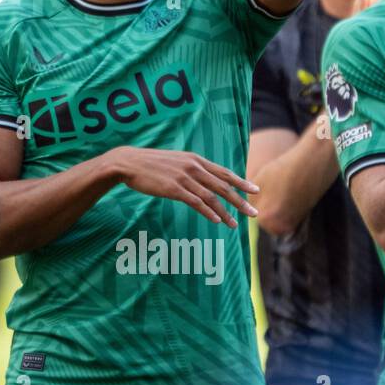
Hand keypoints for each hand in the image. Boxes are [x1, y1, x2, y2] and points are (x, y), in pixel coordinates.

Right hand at [105, 146, 258, 227]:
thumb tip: (204, 178)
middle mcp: (193, 167)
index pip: (224, 172)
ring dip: (225, 212)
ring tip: (235, 224)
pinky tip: (216, 221)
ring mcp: (183, 178)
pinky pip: (195, 202)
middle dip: (240, 200)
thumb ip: (191, 168)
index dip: (241, 182)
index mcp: (195, 159)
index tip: (255, 191)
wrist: (129, 163)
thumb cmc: (151, 164)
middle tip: (254, 213)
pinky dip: (208, 212)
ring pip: (211, 196)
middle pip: (223, 186)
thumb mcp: (176, 161)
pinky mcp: (173, 189)